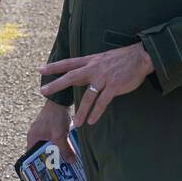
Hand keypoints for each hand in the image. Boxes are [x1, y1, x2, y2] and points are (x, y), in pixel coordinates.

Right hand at [27, 99, 75, 162]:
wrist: (60, 99)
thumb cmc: (55, 116)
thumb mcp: (60, 136)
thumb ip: (65, 149)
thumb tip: (71, 162)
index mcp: (32, 137)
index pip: (32, 155)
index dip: (39, 163)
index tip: (47, 170)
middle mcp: (35, 134)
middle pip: (41, 151)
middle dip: (50, 158)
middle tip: (58, 167)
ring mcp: (42, 129)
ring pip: (49, 144)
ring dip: (56, 150)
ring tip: (64, 158)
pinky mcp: (49, 125)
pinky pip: (53, 138)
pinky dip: (59, 142)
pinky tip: (67, 146)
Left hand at [39, 43, 154, 126]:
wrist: (141, 56)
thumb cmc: (122, 59)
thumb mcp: (103, 59)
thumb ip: (91, 68)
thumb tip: (78, 78)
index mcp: (91, 61)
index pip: (69, 63)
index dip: (54, 66)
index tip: (40, 69)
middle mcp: (95, 68)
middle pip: (72, 77)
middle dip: (56, 84)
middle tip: (43, 91)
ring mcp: (104, 77)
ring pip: (88, 96)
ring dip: (81, 111)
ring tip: (75, 124)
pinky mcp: (114, 85)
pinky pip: (103, 102)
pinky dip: (96, 112)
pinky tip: (92, 121)